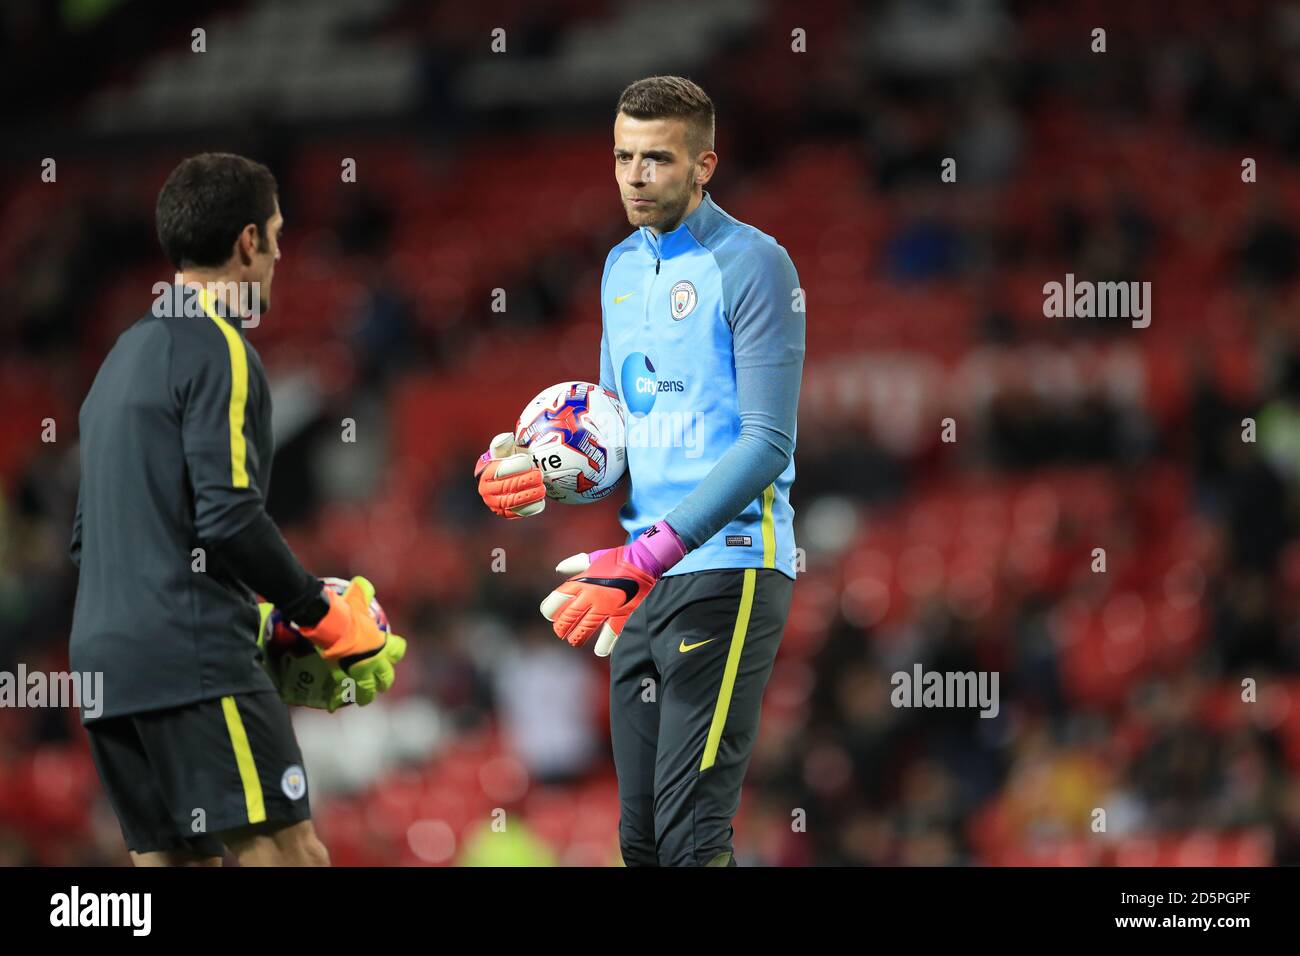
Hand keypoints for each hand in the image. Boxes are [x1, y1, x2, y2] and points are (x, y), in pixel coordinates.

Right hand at [297, 576, 404, 705]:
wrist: (330, 625)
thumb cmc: (345, 611)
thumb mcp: (356, 598)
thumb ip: (362, 592)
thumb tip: (363, 582)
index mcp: (381, 643)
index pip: (397, 649)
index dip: (396, 650)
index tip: (395, 650)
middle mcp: (375, 660)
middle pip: (387, 676)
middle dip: (385, 680)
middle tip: (383, 684)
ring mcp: (360, 672)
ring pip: (368, 689)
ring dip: (367, 695)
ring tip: (363, 700)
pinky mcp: (344, 678)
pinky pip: (343, 692)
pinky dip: (338, 698)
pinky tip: (333, 706)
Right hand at [475, 432, 545, 518]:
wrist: (509, 478)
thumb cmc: (509, 460)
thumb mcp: (505, 449)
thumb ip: (504, 443)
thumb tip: (508, 437)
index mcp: (484, 472)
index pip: (499, 470)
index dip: (514, 466)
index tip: (529, 462)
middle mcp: (485, 489)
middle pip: (506, 486)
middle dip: (524, 481)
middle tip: (539, 476)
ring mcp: (493, 503)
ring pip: (511, 501)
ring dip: (528, 496)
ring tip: (542, 489)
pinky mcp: (503, 513)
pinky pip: (516, 513)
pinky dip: (528, 508)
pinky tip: (540, 502)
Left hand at [540, 520, 686, 656]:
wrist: (645, 561)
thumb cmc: (620, 558)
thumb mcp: (595, 557)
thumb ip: (576, 564)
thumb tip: (559, 568)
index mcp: (582, 581)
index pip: (557, 599)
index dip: (550, 609)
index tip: (550, 615)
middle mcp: (591, 596)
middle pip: (568, 617)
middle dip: (562, 627)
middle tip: (560, 632)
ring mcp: (606, 608)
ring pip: (585, 629)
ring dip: (578, 637)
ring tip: (575, 641)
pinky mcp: (622, 616)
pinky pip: (609, 636)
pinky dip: (604, 644)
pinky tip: (601, 650)